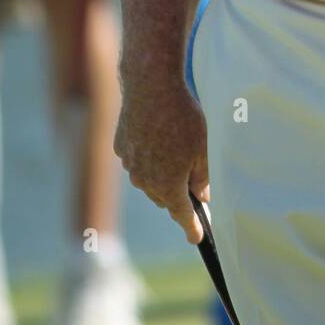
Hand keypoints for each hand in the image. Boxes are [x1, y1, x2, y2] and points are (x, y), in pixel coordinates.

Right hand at [114, 80, 208, 242]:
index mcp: (168, 185)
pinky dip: (147, 155)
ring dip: (161, 173)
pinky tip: (156, 135)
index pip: (182, 215)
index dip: (191, 228)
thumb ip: (203, 177)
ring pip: (148, 179)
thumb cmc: (183, 117)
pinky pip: (136, 160)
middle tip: (192, 176)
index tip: (197, 238)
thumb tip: (202, 196)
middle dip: (178, 192)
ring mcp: (130, 165)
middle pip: (165, 197)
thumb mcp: (203, 148)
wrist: (150, 86)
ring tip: (174, 147)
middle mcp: (145, 181)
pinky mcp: (121, 147)